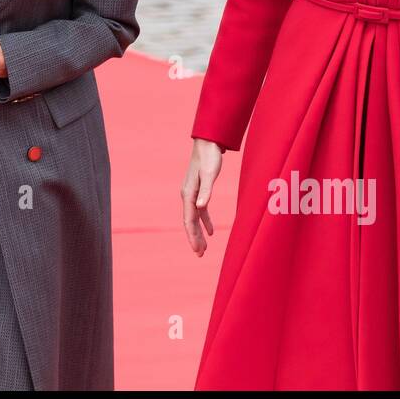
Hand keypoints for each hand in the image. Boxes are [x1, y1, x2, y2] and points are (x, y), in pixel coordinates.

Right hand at [183, 138, 225, 255]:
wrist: (207, 143)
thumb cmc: (209, 158)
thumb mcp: (209, 175)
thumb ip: (206, 192)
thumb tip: (201, 207)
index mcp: (188, 194)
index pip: (189, 220)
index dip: (192, 236)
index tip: (197, 250)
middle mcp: (187, 195)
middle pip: (190, 222)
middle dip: (194, 239)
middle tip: (200, 255)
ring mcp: (192, 194)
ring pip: (194, 218)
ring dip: (199, 233)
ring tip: (203, 248)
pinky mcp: (199, 191)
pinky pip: (200, 211)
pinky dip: (205, 222)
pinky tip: (211, 231)